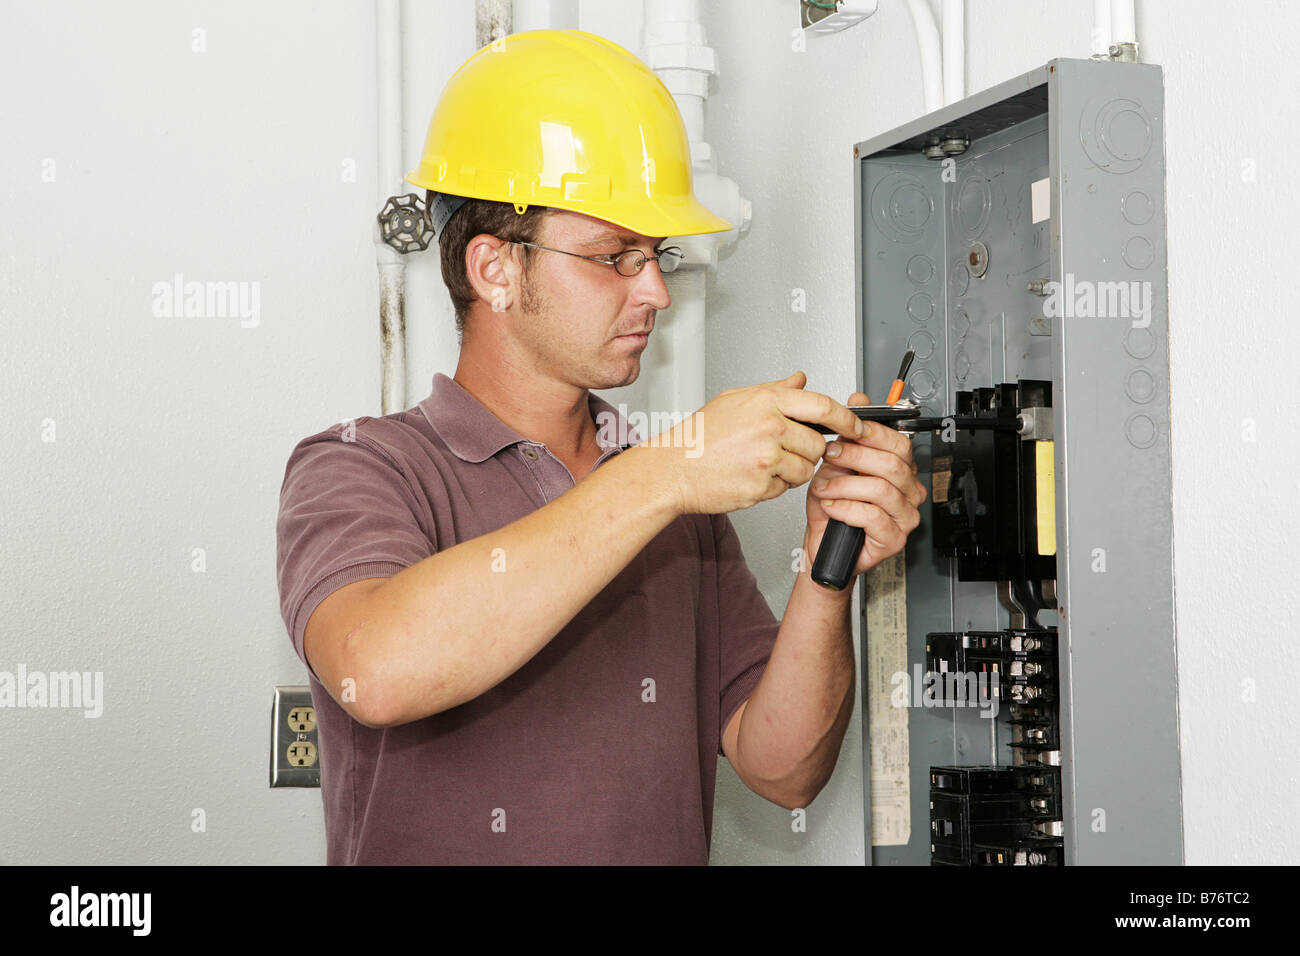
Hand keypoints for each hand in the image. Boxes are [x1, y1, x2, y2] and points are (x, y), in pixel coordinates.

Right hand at [645, 371, 864, 515]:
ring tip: (763, 463)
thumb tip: (800, 380)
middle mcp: (769, 427)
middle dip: (808, 451)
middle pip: (817, 443)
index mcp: (766, 401)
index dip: (847, 419)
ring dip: (792, 470)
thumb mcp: (736, 399)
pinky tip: (752, 475)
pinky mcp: (761, 485)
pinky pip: (785, 488)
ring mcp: (766, 458)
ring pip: (805, 469)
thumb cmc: (699, 436)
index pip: (823, 405)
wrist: (672, 470)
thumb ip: (774, 390)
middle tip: (786, 450)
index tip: (858, 426)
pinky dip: (774, 486)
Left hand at [803, 391, 926, 576]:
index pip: (899, 444)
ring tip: (824, 487)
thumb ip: (850, 435)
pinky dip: (846, 508)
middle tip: (830, 456)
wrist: (822, 546)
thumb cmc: (831, 509)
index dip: (872, 434)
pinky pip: (873, 516)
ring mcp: (905, 516)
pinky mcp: (894, 538)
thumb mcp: (836, 465)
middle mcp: (908, 492)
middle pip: (892, 464)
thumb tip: (858, 401)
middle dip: (856, 456)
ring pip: (881, 489)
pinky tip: (832, 506)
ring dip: (845, 485)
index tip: (846, 431)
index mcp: (900, 470)